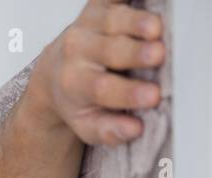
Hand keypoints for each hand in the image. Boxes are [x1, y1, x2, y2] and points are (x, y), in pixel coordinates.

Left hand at [26, 0, 165, 144]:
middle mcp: (76, 52)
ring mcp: (86, 25)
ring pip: (114, 21)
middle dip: (134, 54)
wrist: (53, 74)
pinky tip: (142, 1)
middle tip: (158, 57)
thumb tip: (134, 130)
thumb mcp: (87, 124)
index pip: (102, 89)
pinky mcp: (97, 6)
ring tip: (156, 30)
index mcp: (74, 84)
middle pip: (110, 52)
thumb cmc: (78, 99)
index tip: (153, 97)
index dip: (128, 93)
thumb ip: (109, 130)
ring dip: (136, 23)